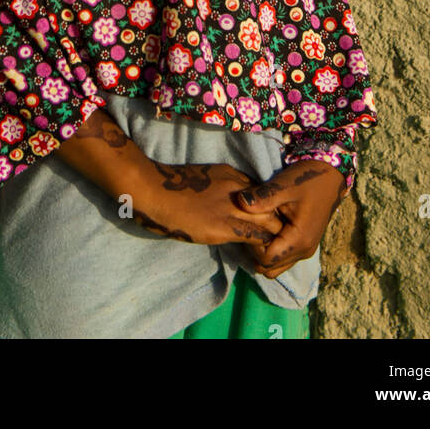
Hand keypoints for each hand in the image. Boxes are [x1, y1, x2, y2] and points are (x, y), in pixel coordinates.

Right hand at [128, 161, 285, 252]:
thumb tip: (227, 204)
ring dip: (273, 238)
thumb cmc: (169, 186)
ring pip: (272, 222)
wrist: (151, 190)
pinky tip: (256, 257)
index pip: (263, 192)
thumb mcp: (202, 179)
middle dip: (278, 222)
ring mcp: (232, 207)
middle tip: (272, 241)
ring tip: (266, 251)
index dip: (267, 209)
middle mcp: (237, 187)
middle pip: (274, 205)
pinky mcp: (224, 226)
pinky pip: (256, 237)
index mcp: (231, 174)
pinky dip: (261, 248)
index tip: (264, 222)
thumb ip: (219, 190)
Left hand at [232, 159, 346, 278]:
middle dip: (256, 252)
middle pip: (270, 268)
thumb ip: (262, 197)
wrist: (330, 176)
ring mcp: (305, 250)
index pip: (266, 260)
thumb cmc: (307, 179)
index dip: (252, 245)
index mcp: (299, 240)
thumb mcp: (284, 185)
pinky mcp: (304, 245)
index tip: (249, 224)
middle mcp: (304, 251)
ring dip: (264, 252)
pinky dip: (273, 249)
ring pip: (276, 267)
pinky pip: (283, 258)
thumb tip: (239, 202)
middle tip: (252, 226)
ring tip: (259, 227)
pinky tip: (267, 228)